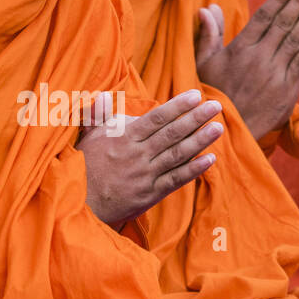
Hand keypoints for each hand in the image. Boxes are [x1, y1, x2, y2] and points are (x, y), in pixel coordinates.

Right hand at [77, 89, 220, 229]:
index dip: (177, 107)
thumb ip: (98, 115)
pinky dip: (193, 170)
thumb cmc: (84, 165)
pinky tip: (210, 160)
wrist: (81, 203)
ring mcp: (146, 175)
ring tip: (218, 128)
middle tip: (215, 106)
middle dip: (196, 119)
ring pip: (177, 155)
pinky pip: (175, 180)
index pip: (156, 118)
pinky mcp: (150, 193)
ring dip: (200, 141)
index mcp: (124, 138)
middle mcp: (137, 155)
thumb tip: (103, 95)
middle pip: (172, 134)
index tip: (196, 96)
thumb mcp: (87, 137)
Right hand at [195, 0, 298, 137]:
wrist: (231, 131)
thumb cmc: (215, 95)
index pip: (263, 17)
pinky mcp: (288, 88)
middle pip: (283, 22)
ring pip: (296, 38)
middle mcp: (258, 58)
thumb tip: (207, 8)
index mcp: (239, 49)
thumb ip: (209, 36)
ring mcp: (275, 73)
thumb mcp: (205, 65)